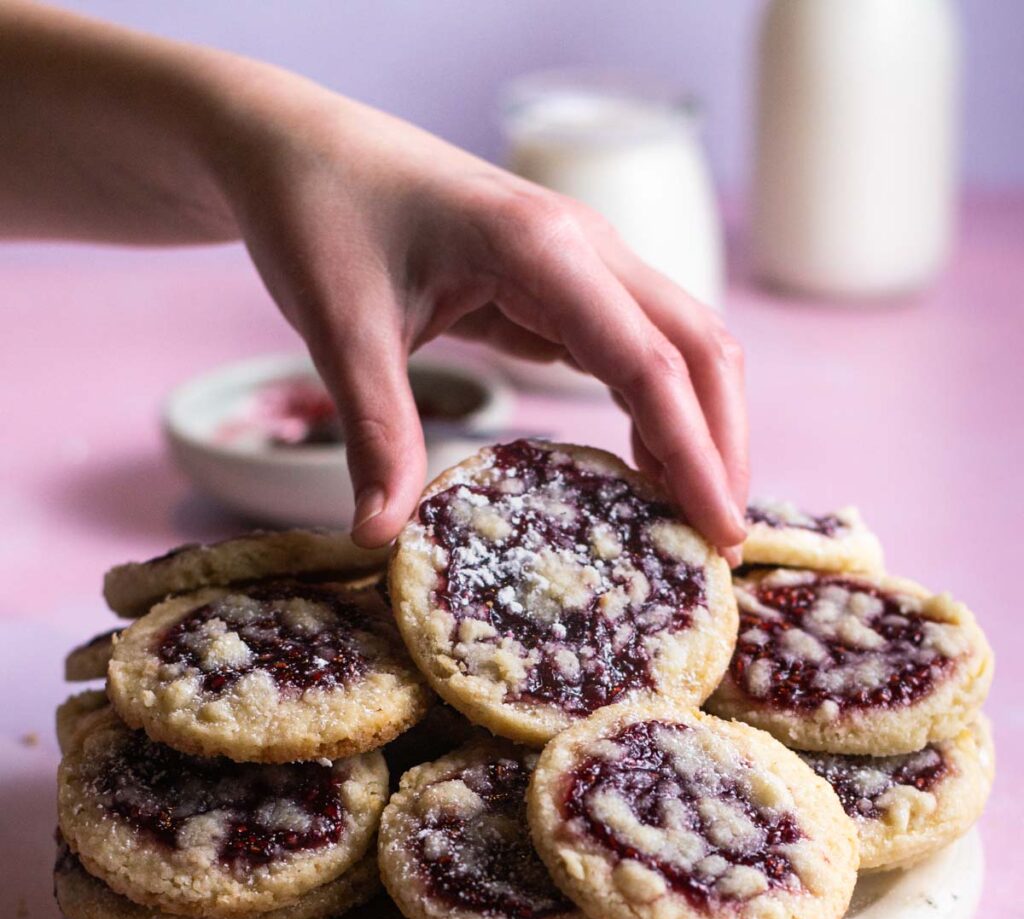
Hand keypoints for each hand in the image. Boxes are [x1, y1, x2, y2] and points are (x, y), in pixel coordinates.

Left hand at [209, 70, 748, 551]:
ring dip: (699, 430)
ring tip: (692, 521)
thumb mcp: (340, 329)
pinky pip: (635, 352)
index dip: (695, 452)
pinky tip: (643, 474)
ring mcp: (582, 262)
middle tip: (721, 544)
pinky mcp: (562, 286)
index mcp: (542, 247)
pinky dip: (655, 415)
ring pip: (680, 347)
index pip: (651, 363)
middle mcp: (585, 246)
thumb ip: (375, 434)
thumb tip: (381, 537)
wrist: (296, 145)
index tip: (719, 531)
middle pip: (699, 348)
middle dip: (722, 446)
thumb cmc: (320, 215)